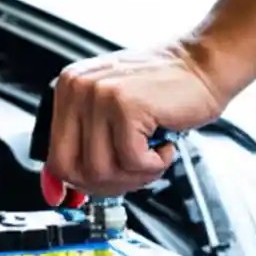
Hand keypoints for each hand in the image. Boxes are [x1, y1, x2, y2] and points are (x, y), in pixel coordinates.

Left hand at [43, 43, 227, 200]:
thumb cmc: (162, 90)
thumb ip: (85, 145)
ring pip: (101, 169)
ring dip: (135, 175)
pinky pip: (132, 161)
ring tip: (153, 156)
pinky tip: (164, 146)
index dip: (74, 183)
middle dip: (104, 185)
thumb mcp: (111, 111)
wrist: (202, 64)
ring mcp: (99, 95)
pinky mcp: (125, 105)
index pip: (53, 156)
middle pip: (70, 168)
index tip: (91, 192)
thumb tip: (57, 192)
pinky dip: (154, 164)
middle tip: (131, 175)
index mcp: (67, 90)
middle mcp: (76, 88)